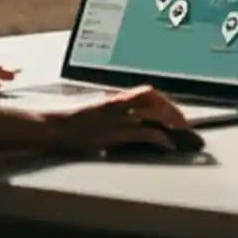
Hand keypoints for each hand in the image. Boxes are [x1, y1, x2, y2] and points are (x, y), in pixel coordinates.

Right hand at [44, 85, 189, 153]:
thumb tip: (125, 120)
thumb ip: (110, 112)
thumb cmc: (70, 123)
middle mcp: (119, 104)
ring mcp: (118, 117)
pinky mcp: (116, 132)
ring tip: (181, 132)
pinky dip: (161, 138)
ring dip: (171, 121)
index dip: (164, 101)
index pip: (147, 92)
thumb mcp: (94, 112)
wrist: (54, 128)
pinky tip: (168, 145)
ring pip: (153, 113)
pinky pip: (145, 133)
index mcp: (114, 98)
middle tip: (183, 123)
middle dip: (173, 110)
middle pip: (155, 99)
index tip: (173, 111)